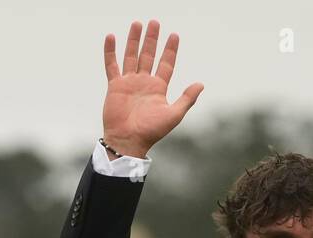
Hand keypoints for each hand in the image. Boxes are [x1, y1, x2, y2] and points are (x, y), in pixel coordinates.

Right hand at [102, 20, 203, 156]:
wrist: (129, 140)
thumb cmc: (152, 131)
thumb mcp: (174, 114)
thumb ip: (187, 98)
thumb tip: (201, 84)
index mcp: (159, 88)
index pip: (166, 64)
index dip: (170, 50)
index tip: (174, 35)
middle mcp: (144, 82)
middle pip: (149, 55)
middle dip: (152, 39)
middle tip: (155, 22)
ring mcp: (129, 82)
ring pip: (131, 56)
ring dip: (134, 40)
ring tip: (137, 24)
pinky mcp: (115, 85)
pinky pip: (112, 65)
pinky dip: (111, 51)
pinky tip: (112, 37)